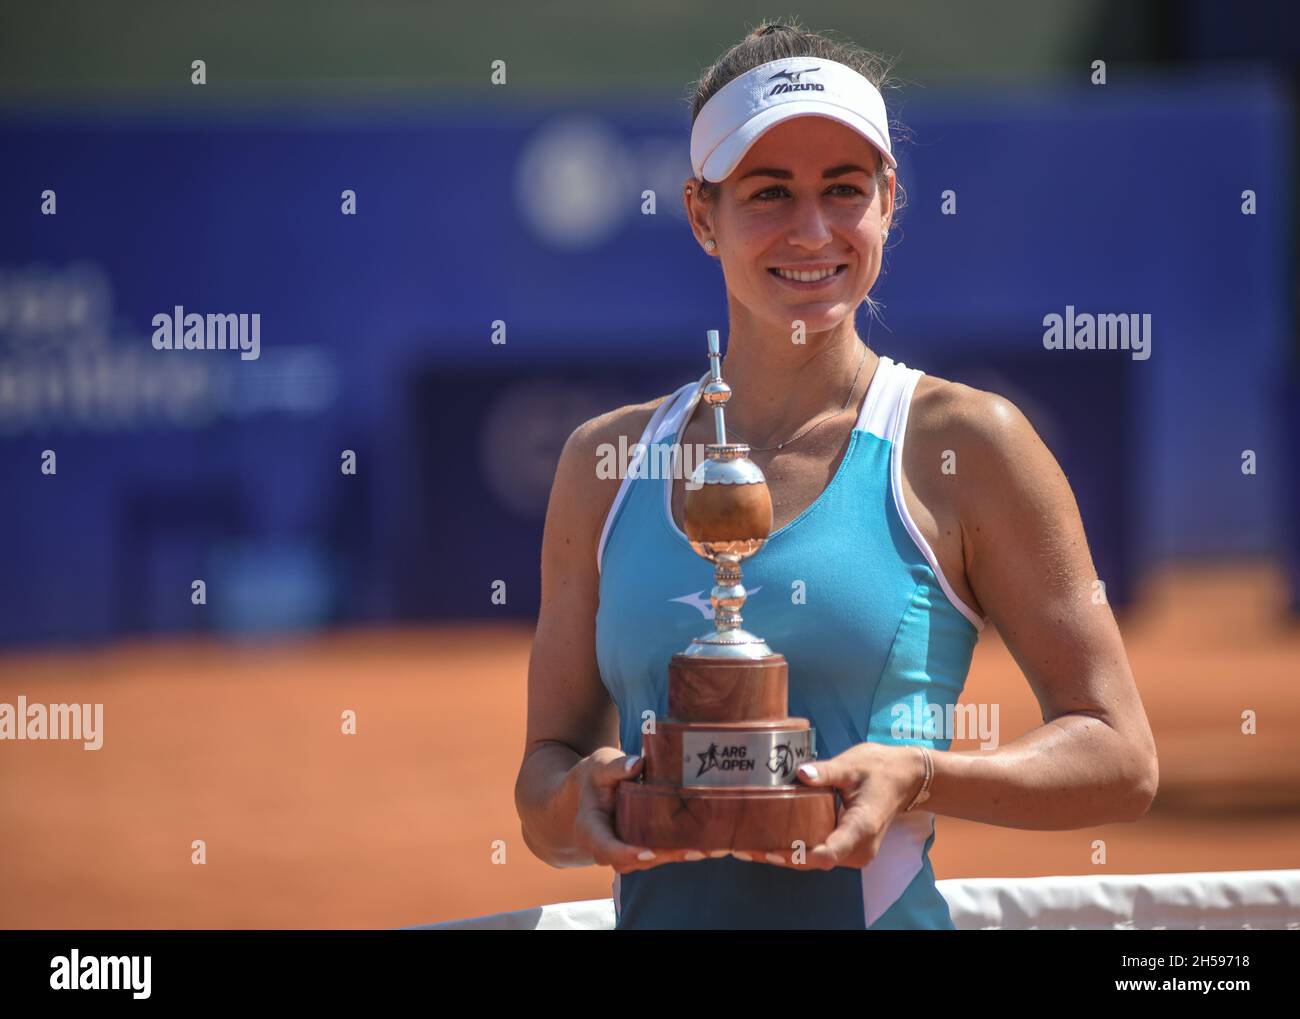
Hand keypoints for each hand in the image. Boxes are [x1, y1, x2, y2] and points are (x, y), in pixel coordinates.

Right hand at [571, 748, 721, 873]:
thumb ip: (616, 766)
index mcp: (590, 827)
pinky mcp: (635, 848)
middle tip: (692, 851)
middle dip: (662, 857)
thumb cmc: (595, 775)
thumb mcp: (600, 765)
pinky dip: (675, 852)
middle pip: (631, 860)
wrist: (590, 788)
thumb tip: (638, 764)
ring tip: (703, 850)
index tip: (649, 852)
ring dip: (673, 857)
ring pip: (646, 861)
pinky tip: (701, 848)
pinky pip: (654, 856)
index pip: (606, 847)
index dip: (627, 853)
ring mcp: (620, 851)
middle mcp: (603, 846)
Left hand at [759, 742, 925, 869]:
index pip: (828, 853)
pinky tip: (769, 842)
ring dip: (785, 856)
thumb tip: (801, 772)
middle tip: (745, 847)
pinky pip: (819, 855)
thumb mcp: (853, 765)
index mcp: (861, 827)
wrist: (905, 778)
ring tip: (749, 846)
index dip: (798, 855)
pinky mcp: (848, 848)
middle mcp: (859, 848)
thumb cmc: (879, 769)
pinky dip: (797, 851)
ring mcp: (855, 852)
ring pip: (815, 861)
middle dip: (782, 857)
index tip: (770, 850)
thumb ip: (827, 771)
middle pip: (815, 861)